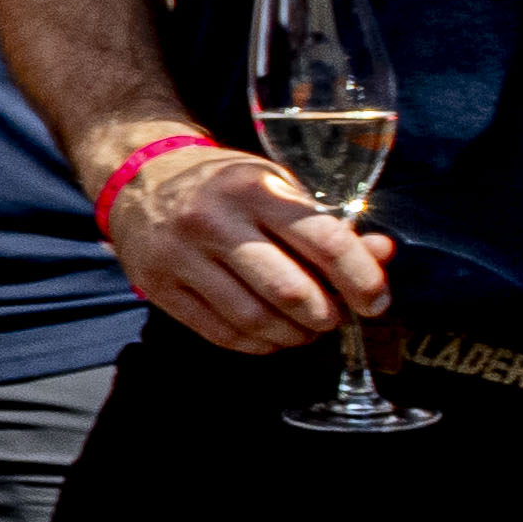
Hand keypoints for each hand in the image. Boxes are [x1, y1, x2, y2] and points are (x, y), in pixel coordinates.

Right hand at [105, 139, 378, 358]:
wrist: (139, 177)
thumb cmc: (225, 185)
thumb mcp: (277, 187)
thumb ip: (328, 224)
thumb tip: (382, 253)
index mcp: (254, 187)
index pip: (323, 241)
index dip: (361, 279)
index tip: (375, 301)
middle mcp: (214, 219)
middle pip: (290, 291)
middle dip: (326, 316)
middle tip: (335, 316)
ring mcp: (181, 255)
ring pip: (255, 320)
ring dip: (293, 335)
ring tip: (303, 328)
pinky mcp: (158, 286)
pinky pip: (221, 333)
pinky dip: (257, 343)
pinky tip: (269, 333)